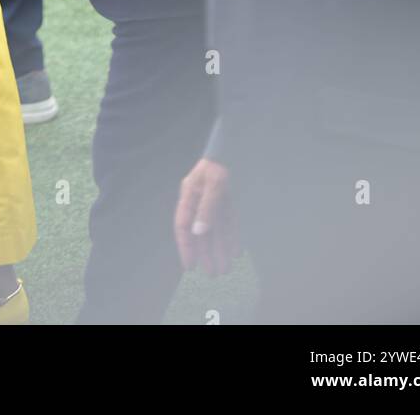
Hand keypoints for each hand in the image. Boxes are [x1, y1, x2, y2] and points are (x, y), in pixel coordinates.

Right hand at [174, 158, 238, 275]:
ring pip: (215, 230)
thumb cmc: (219, 162)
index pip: (182, 225)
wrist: (235, 146)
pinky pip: (228, 223)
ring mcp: (214, 201)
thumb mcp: (214, 183)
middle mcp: (200, 201)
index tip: (189, 266)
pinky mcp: (227, 201)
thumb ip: (207, 207)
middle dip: (206, 253)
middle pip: (200, 232)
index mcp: (189, 195)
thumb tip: (199, 232)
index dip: (185, 246)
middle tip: (212, 274)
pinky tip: (236, 251)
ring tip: (225, 269)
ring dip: (220, 249)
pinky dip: (232, 236)